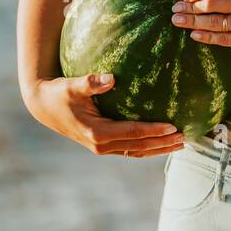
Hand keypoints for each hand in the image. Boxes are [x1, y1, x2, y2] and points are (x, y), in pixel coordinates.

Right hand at [25, 74, 185, 157]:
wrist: (45, 107)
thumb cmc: (60, 93)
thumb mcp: (71, 86)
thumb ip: (90, 83)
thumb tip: (111, 78)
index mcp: (97, 133)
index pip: (132, 133)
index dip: (153, 131)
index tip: (173, 126)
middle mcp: (101, 145)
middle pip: (139, 147)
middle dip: (162, 144)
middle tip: (185, 137)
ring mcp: (103, 147)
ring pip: (136, 152)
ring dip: (158, 149)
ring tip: (181, 144)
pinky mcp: (104, 144)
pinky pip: (130, 149)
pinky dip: (147, 147)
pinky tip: (162, 141)